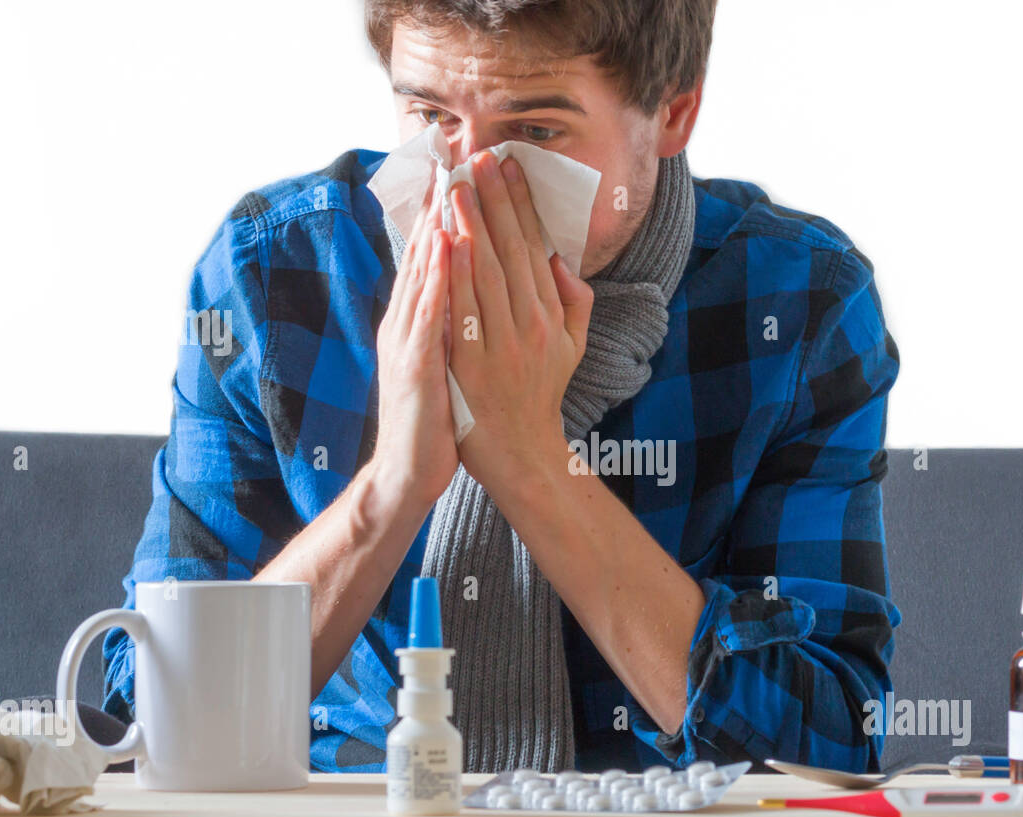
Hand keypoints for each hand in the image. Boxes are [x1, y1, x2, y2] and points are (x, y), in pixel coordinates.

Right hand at [367, 181, 455, 507]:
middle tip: (452, 154)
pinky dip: (436, 276)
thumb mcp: (442, 363)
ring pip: (423, 273)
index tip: (460, 171)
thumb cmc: (435, 422)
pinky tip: (446, 244)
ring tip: (449, 180)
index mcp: (418, 322)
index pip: (434, 258)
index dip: (445, 213)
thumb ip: (449, 325)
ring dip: (436, 224)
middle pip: (424, 253)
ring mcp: (407, 342)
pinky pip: (428, 313)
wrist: (407, 473)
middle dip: (439, 202)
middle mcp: (406, 323)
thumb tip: (463, 290)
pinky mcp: (414, 365)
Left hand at [447, 151, 593, 491]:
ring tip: (459, 185)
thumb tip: (560, 259)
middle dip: (494, 200)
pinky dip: (457, 275)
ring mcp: (501, 344)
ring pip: (487, 273)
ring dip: (472, 225)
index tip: (507, 166)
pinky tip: (448, 241)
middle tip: (479, 157)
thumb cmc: (541, 395)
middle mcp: (531, 324)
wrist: (522, 453)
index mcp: (552, 315)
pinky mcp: (472, 364)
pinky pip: (464, 311)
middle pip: (510, 250)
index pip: (534, 246)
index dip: (519, 204)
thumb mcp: (573, 348)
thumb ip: (574, 302)